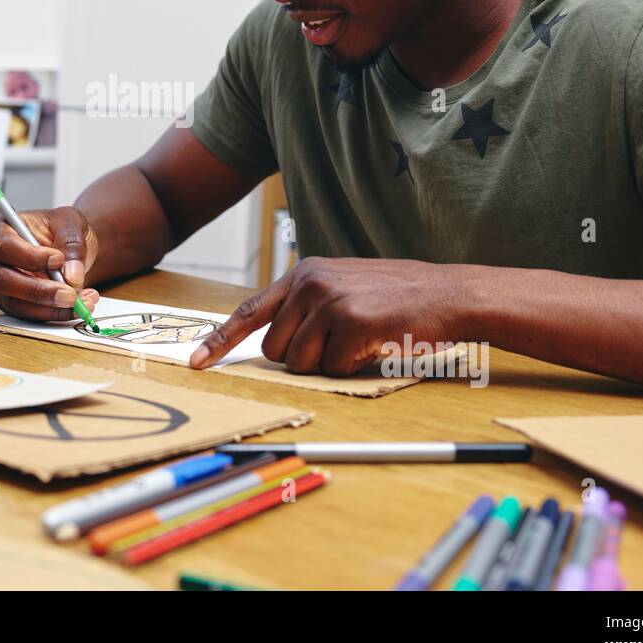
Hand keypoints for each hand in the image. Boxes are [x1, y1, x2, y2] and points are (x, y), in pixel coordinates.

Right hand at [0, 206, 100, 320]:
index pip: (4, 246)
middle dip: (38, 291)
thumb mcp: (71, 223)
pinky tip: (75, 308)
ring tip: (80, 303)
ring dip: (48, 308)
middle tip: (70, 295)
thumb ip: (72, 245)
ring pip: (14, 303)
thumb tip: (72, 278)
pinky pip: (26, 315)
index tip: (58, 260)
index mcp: (0, 228)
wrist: (65, 246)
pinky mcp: (7, 302)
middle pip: (1, 280)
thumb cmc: (60, 228)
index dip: (29, 257)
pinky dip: (52, 314)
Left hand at [188, 256, 464, 372]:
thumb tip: (271, 342)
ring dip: (328, 364)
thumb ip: (305, 305)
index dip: (219, 340)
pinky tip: (375, 344)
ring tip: (359, 340)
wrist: (447, 294)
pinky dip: (353, 367)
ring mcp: (330, 301)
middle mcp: (310, 283)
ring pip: (301, 363)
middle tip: (337, 344)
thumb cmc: (396, 297)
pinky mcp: (352, 323)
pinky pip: (333, 369)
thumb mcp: (342, 285)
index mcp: (303, 273)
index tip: (195, 362)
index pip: (249, 310)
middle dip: (301, 359)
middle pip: (275, 350)